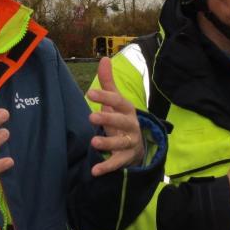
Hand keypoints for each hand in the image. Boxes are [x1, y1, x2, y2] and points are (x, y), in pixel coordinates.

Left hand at [85, 56, 144, 176]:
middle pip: (121, 121)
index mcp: (127, 109)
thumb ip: (108, 82)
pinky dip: (107, 167)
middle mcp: (131, 125)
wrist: (139, 145)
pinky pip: (117, 163)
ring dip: (108, 142)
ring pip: (120, 142)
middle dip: (108, 118)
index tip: (90, 94)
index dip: (105, 97)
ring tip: (94, 142)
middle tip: (92, 117)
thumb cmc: (122, 118)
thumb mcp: (116, 101)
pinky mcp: (126, 158)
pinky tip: (94, 171)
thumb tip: (104, 58)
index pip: (118, 101)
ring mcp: (130, 142)